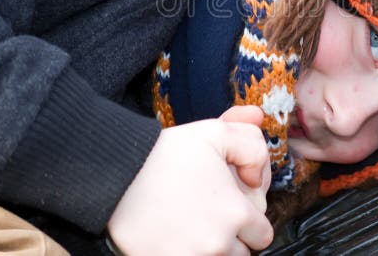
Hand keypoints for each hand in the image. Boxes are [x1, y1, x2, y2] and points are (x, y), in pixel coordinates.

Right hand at [107, 106, 272, 255]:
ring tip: (190, 226)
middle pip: (241, 253)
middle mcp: (217, 244)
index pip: (262, 233)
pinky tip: (174, 237)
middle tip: (210, 216)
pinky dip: (185, 252)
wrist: (115, 175)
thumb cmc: (164, 155)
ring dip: (210, 249)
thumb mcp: (215, 132)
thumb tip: (258, 173)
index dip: (249, 220)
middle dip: (232, 238)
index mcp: (235, 214)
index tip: (233, 208)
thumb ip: (250, 145)